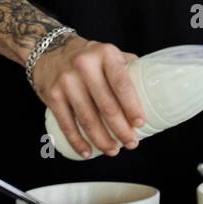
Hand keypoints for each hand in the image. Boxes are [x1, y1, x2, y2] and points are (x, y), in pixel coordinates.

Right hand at [32, 35, 144, 158]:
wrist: (49, 51)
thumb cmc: (88, 57)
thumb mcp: (108, 53)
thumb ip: (127, 66)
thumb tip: (153, 86)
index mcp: (105, 54)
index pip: (122, 84)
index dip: (132, 106)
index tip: (139, 123)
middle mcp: (84, 66)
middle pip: (106, 106)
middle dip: (120, 129)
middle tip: (131, 143)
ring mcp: (66, 81)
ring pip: (87, 118)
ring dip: (102, 139)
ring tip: (113, 150)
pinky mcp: (52, 95)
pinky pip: (66, 123)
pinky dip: (77, 141)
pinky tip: (87, 152)